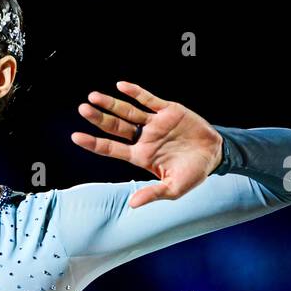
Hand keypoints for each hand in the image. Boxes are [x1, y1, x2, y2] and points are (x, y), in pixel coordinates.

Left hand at [71, 81, 222, 207]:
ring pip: (128, 111)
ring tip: (93, 97)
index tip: (75, 136)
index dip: (94, 143)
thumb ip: (153, 193)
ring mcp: (154, 123)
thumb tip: (132, 205)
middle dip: (99, 118)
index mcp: (140, 156)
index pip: (111, 149)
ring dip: (111, 104)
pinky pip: (149, 99)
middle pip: (115, 127)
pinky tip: (122, 86)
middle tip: (83, 109)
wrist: (215, 155)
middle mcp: (143, 138)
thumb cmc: (192, 174)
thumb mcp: (173, 188)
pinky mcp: (168, 110)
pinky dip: (136, 93)